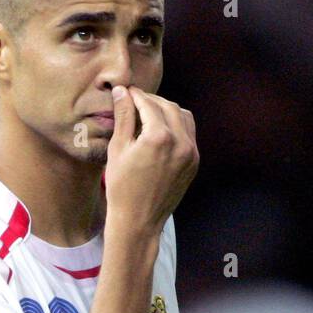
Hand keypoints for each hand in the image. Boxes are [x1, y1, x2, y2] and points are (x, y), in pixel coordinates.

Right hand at [104, 85, 198, 237]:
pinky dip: (176, 126)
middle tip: (135, 101)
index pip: (149, 104)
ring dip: (167, 110)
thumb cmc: (122, 188)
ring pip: (183, 117)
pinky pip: (189, 134)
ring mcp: (191, 153)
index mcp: (159, 137)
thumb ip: (123, 117)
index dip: (136, 95)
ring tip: (148, 114)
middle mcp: (180, 142)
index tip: (126, 92)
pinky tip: (160, 131)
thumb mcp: (118, 149)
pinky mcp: (194, 163)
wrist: (138, 221)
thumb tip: (122, 91)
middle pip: (168, 106)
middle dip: (152, 100)